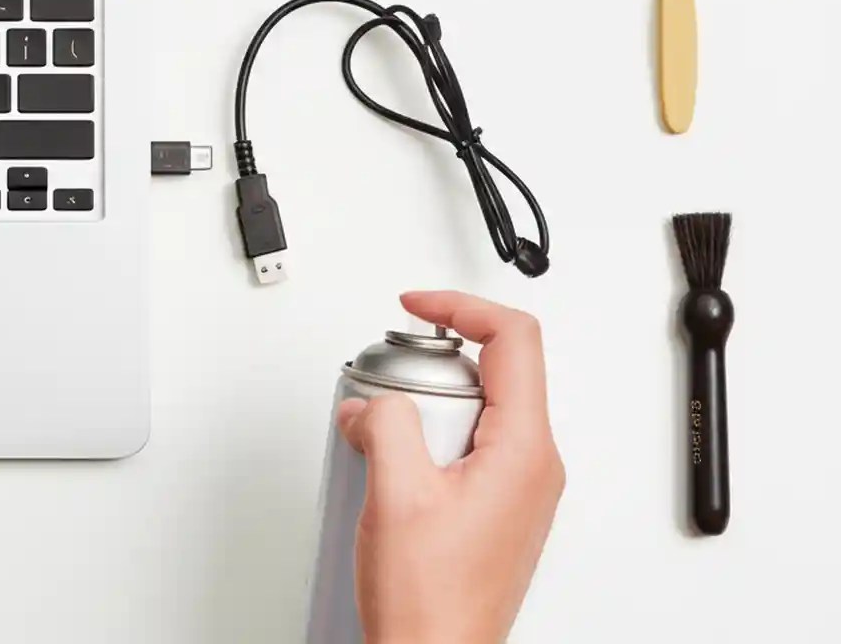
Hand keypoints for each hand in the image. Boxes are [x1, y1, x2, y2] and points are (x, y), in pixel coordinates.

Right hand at [337, 291, 564, 643]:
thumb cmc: (432, 602)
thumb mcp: (396, 495)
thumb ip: (385, 424)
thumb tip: (373, 402)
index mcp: (524, 451)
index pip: (514, 340)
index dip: (462, 306)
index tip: (419, 305)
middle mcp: (534, 466)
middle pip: (495, 371)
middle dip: (431, 369)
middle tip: (387, 391)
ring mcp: (519, 488)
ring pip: (478, 411)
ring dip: (425, 409)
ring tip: (384, 442)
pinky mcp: (498, 506)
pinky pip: (469, 447)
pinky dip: (428, 442)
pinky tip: (393, 472)